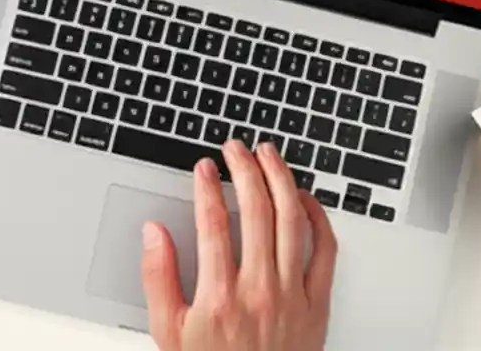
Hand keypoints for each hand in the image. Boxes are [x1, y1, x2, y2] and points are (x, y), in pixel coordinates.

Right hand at [141, 140, 337, 350]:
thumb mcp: (167, 330)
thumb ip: (158, 277)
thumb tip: (154, 232)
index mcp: (219, 297)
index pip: (213, 223)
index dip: (207, 186)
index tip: (203, 167)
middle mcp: (259, 291)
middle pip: (256, 211)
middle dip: (244, 169)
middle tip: (235, 149)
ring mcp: (293, 296)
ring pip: (293, 221)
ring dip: (281, 180)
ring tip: (269, 156)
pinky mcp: (318, 304)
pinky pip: (325, 250)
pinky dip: (317, 217)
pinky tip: (303, 197)